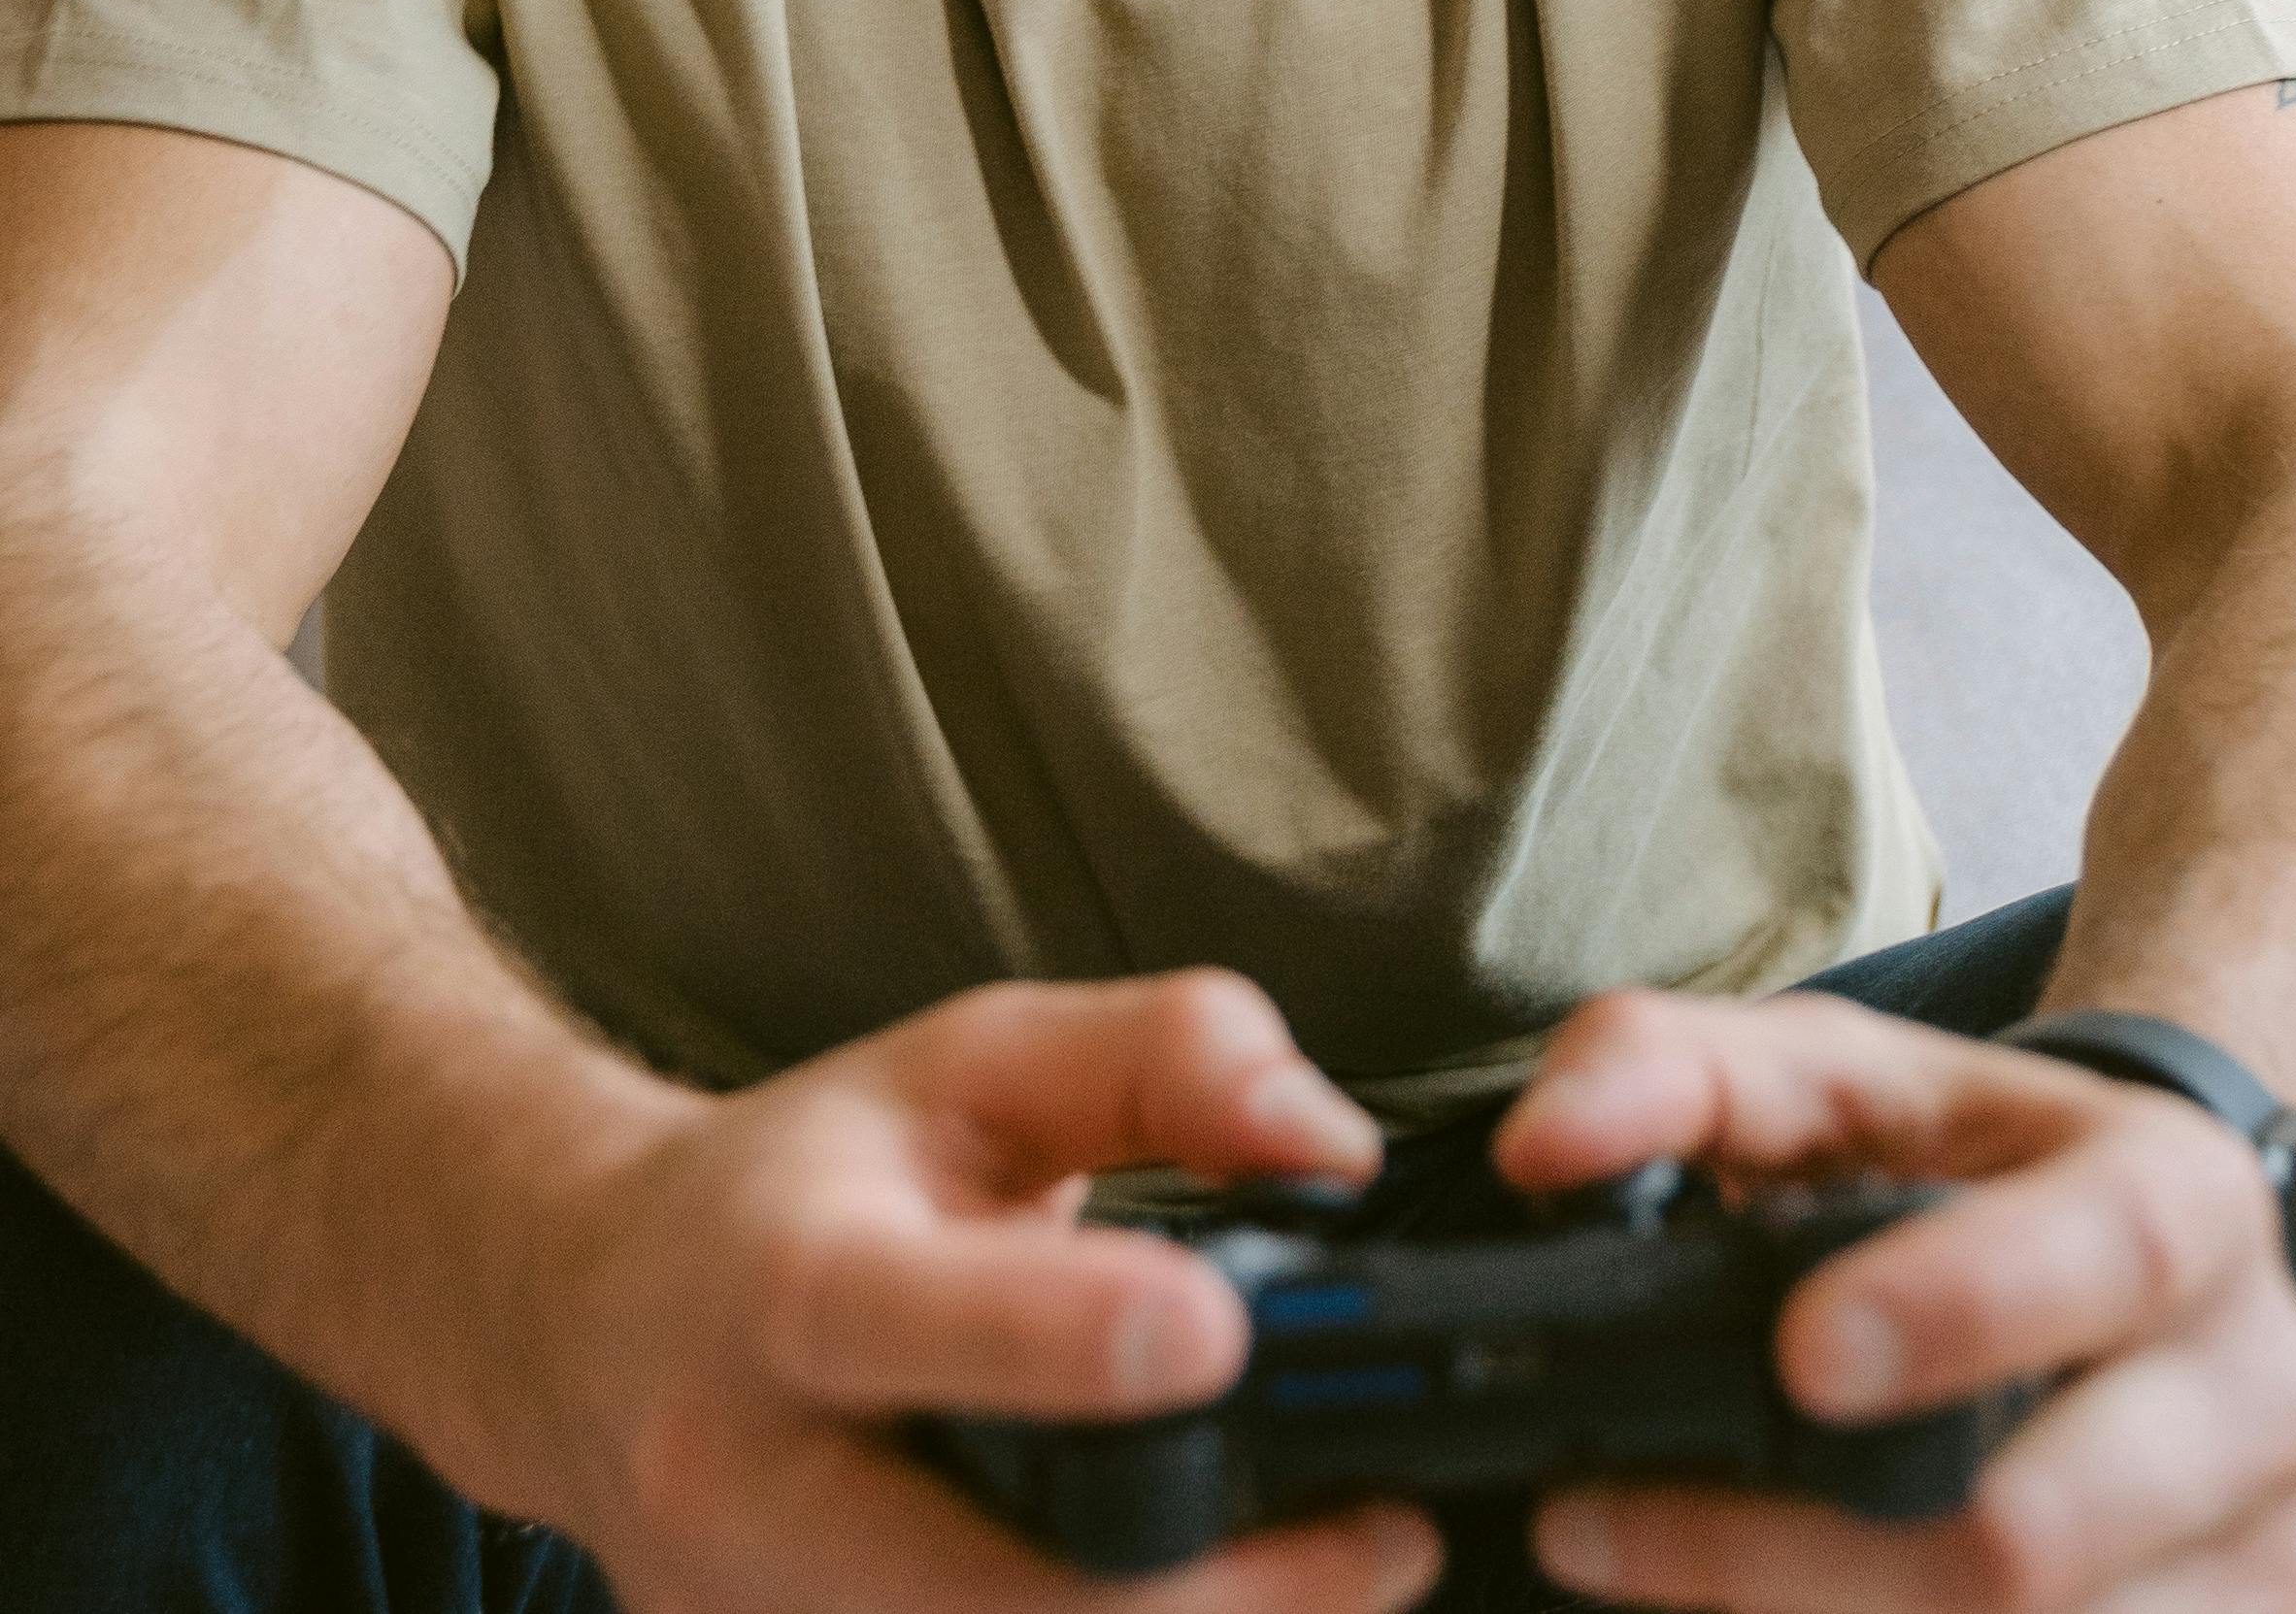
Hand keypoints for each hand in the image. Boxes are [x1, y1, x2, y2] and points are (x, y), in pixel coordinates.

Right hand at [515, 970, 1445, 1613]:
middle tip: (1384, 1535)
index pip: (905, 1318)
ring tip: (1349, 1579)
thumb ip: (1158, 1058)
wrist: (588, 1333)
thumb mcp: (965, 1062)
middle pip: (983, 1590)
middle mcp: (750, 1488)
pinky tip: (1229, 1608)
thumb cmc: (803, 1183)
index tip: (1215, 1324)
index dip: (1055, 1334)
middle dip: (1207, 1589)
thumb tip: (1324, 1143)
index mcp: (780, 1283)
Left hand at [1493, 988, 2295, 1609]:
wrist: (2131, 1256)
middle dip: (1815, 1555)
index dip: (1963, 1310)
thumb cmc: (1966, 1163)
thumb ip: (1676, 1069)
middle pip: (2042, 1537)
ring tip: (1631, 1572)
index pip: (2109, 1253)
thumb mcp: (1840, 1072)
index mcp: (2182, 1205)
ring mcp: (2248, 1565)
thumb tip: (1543, 1146)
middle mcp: (2247, 1396)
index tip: (1802, 1353)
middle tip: (1601, 1522)